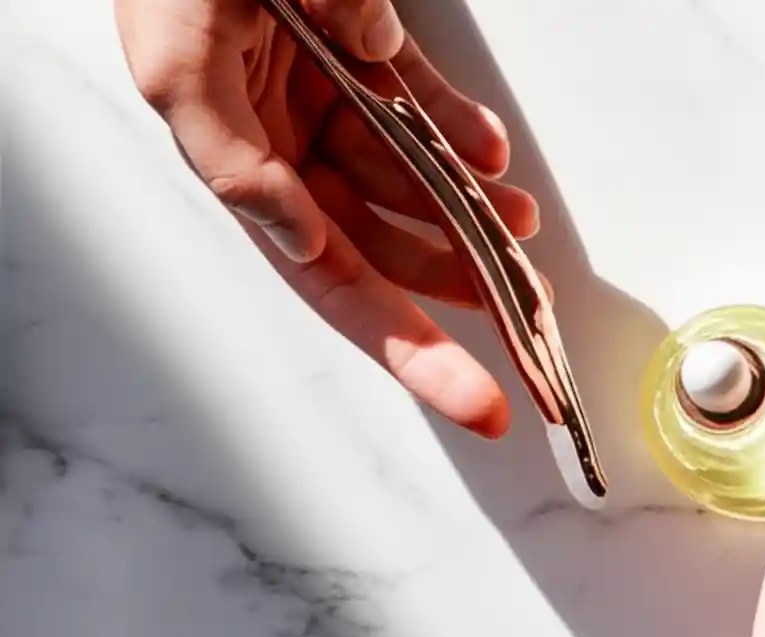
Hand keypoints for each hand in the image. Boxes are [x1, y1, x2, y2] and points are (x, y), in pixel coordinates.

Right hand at [114, 0, 541, 437]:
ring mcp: (323, 97)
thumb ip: (231, 154)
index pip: (336, 285)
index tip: (478, 404)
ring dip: (470, 211)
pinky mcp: (355, 47)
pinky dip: (457, 129)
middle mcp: (284, 143)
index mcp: (242, 165)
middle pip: (385, 246)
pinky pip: (414, 101)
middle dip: (459, 285)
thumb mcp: (179, 63)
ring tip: (523, 226)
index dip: (408, 351)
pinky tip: (491, 154)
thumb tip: (299, 230)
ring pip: (410, 180)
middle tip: (529, 320)